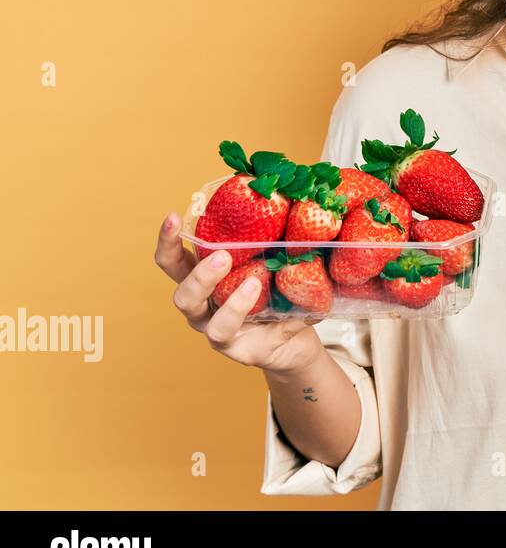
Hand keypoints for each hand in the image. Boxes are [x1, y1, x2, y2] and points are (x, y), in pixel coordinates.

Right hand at [155, 213, 325, 373]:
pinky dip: (262, 319)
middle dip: (199, 275)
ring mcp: (216, 331)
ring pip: (210, 323)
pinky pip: (240, 335)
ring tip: (253, 283)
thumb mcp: (271, 264)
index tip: (174, 217)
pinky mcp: (238, 351)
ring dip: (231, 302)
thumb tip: (294, 196)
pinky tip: (283, 308)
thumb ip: (273, 239)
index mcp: (204, 281)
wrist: (293, 339)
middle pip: (182, 294)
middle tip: (222, 256)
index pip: (174, 261)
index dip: (168, 241)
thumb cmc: (275, 293)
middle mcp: (203, 307)